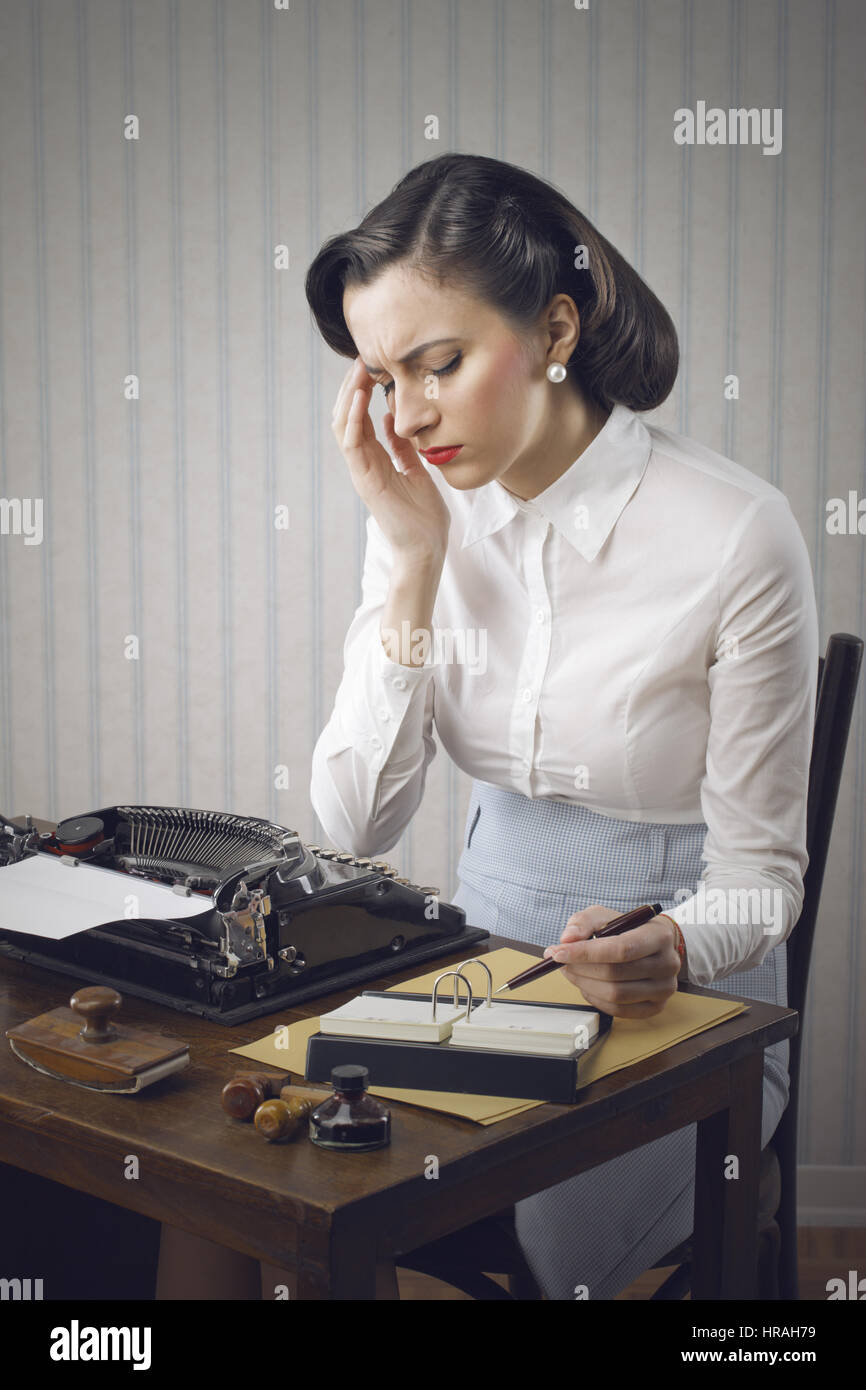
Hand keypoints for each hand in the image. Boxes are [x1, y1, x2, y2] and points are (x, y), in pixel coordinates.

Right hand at [331, 356, 450, 565]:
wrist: (426, 547)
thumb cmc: (424, 515)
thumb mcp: (416, 469)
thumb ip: (403, 446)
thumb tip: (395, 419)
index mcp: (375, 459)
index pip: (361, 418)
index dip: (362, 391)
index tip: (372, 366)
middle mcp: (364, 463)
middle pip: (347, 417)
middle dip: (351, 387)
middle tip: (361, 360)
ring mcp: (361, 471)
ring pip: (343, 426)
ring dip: (348, 397)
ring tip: (358, 372)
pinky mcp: (365, 480)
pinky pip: (352, 444)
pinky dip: (354, 419)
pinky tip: (361, 398)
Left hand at [542, 905, 681, 1018]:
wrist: (656, 946)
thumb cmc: (629, 929)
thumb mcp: (606, 915)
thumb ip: (584, 922)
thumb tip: (567, 939)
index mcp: (659, 936)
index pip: (620, 949)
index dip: (585, 953)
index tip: (558, 952)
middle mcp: (668, 963)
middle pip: (615, 974)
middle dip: (580, 968)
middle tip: (559, 960)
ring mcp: (664, 988)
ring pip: (615, 995)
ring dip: (584, 984)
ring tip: (571, 971)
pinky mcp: (656, 1006)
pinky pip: (619, 1011)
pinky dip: (596, 999)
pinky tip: (587, 985)